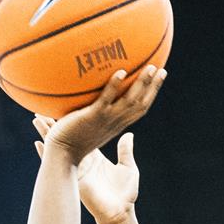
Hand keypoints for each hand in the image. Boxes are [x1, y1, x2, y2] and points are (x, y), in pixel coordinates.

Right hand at [34, 116, 139, 223]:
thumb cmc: (125, 194)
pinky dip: (46, 154)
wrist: (119, 213)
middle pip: (66, 137)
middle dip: (55, 124)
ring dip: (47, 134)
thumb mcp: (128, 168)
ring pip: (58, 148)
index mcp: (96, 156)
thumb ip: (125, 151)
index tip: (66, 109)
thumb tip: (129, 134)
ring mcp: (77, 168)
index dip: (73, 122)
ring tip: (36, 119)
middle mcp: (84, 160)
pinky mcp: (73, 177)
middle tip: (44, 108)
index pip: (82, 134)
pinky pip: (56, 164)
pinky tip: (37, 143)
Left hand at [38, 65, 166, 165]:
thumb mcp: (86, 127)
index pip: (139, 109)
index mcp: (117, 125)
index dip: (151, 94)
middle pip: (140, 104)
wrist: (61, 155)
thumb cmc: (70, 142)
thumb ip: (93, 113)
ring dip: (142, 84)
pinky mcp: (93, 116)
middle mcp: (115, 122)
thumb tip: (93, 99)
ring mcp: (106, 119)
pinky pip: (106, 100)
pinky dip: (114, 86)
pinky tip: (121, 72)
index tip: (158, 78)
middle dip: (153, 87)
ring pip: (130, 101)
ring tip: (150, 68)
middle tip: (161, 69)